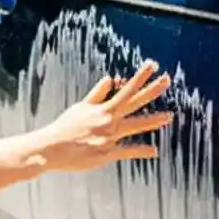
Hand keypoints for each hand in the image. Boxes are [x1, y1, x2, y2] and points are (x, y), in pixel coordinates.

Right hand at [31, 60, 173, 172]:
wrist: (49, 149)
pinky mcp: (107, 153)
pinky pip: (128, 151)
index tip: (153, 65)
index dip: (140, 77)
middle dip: (152, 90)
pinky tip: (155, 151)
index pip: (126, 89)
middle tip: (167, 80)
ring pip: (135, 126)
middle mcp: (108, 120)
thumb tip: (110, 79)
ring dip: (153, 120)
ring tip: (169, 116)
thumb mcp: (81, 107)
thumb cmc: (65, 127)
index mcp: (103, 108)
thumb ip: (98, 94)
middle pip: (135, 102)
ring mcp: (109, 137)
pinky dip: (141, 151)